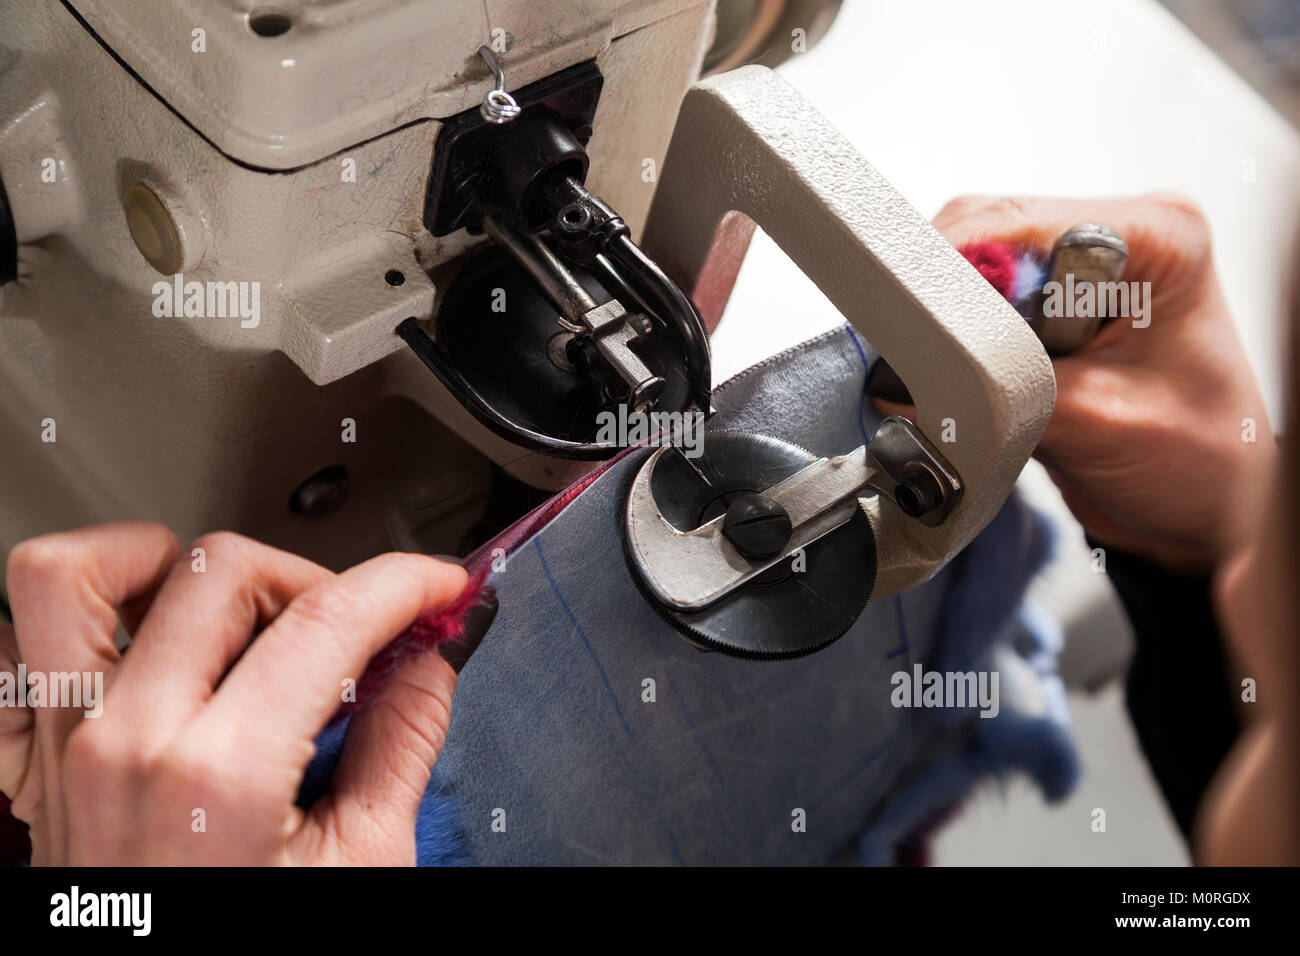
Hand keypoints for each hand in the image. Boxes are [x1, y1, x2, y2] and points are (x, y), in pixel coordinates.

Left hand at [0, 522, 468, 864]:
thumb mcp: (363, 866)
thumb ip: (402, 744)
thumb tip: (426, 663)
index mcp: (222, 773)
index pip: (330, 617)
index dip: (404, 583)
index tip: (435, 587)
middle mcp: (127, 744)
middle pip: (219, 571)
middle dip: (310, 579)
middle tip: (351, 626)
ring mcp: (60, 751)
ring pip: (76, 576)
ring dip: (160, 564)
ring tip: (222, 603)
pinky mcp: (22, 770)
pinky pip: (10, 651)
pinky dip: (72, 624)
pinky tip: (137, 646)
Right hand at [880, 193, 1275, 571]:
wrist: (1205, 508)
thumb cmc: (1201, 463)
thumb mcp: (1098, 423)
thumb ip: (1005, 391)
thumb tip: (906, 380)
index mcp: (1158, 237)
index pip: (1024, 223)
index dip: (958, 268)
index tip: (910, 317)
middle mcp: (1117, 236)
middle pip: (985, 232)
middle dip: (945, 298)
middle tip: (912, 358)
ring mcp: (1078, 270)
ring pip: (967, 266)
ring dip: (948, 324)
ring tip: (944, 376)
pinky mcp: (1048, 306)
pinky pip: (975, 304)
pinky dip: (956, 342)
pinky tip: (961, 377)